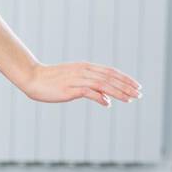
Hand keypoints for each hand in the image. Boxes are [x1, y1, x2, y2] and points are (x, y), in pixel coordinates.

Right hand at [21, 61, 140, 107]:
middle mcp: (84, 71)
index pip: (111, 72)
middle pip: (110, 77)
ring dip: (118, 91)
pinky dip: (99, 97)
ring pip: (103, 84)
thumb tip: (106, 98)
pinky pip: (88, 92)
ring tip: (130, 99)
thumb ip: (90, 87)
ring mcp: (76, 79)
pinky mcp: (69, 88)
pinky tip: (107, 104)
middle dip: (126, 86)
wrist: (32, 78)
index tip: (137, 87)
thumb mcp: (74, 80)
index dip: (125, 79)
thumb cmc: (51, 81)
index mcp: (86, 67)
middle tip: (139, 94)